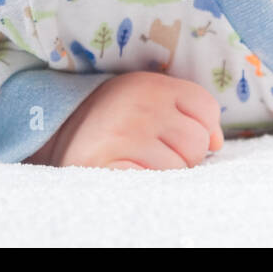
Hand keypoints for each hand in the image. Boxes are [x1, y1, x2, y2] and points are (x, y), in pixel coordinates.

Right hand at [23, 71, 224, 168]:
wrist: (55, 138)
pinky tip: (130, 174)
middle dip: (183, 154)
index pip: (206, 107)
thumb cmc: (114, 122)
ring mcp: (126, 135)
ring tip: (138, 163)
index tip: (175, 134)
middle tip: (152, 152)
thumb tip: (217, 141)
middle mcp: (140, 105)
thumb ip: (187, 111)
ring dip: (165, 174)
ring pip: (179, 167)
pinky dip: (148, 186)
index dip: (200, 128)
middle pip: (197, 141)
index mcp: (152, 85)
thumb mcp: (148, 102)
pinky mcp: (111, 166)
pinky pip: (156, 184)